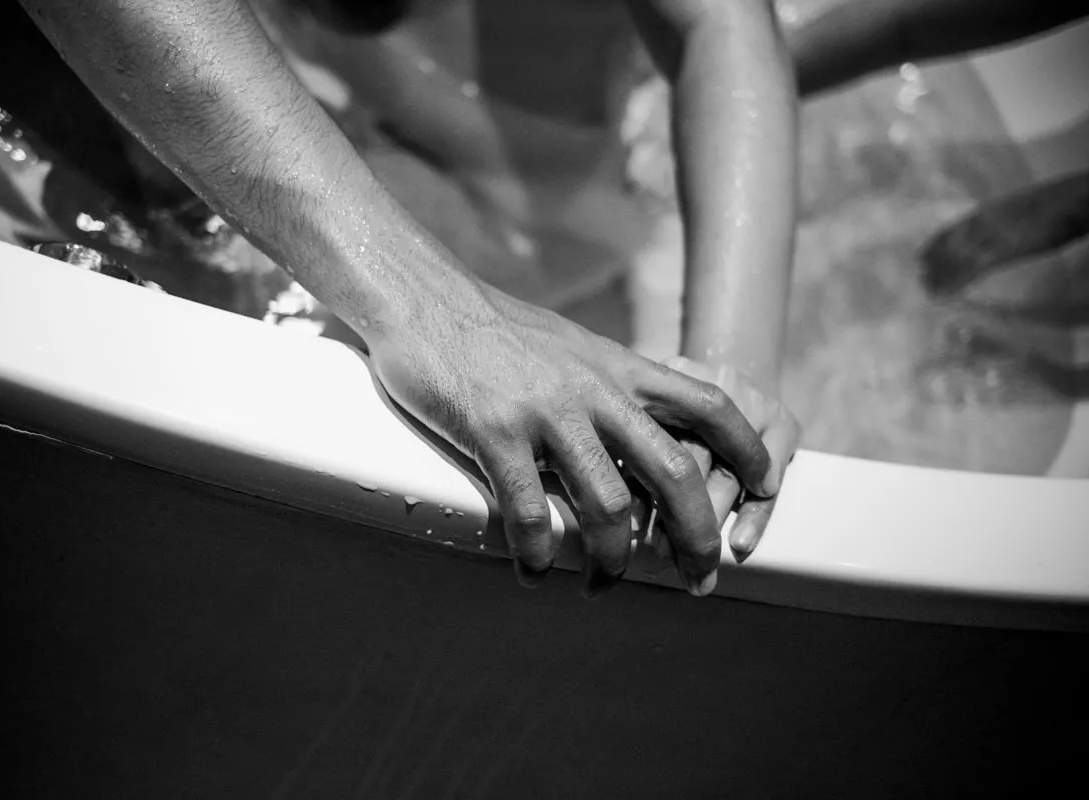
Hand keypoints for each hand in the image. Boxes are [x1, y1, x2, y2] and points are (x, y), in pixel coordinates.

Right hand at [368, 286, 780, 596]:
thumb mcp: (571, 347)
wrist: (427, 300)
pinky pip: (528, 510)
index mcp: (619, 367)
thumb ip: (608, 385)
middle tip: (699, 578)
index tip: (766, 488)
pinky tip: (535, 574)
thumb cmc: (496, 329)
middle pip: (674, 471)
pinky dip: (538, 554)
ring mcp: (547, 412)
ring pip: (608, 503)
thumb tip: (635, 431)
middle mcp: (595, 390)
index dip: (748, 450)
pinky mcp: (495, 431)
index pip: (709, 405)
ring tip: (601, 587)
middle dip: (696, 535)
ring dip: (613, 560)